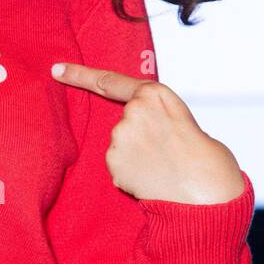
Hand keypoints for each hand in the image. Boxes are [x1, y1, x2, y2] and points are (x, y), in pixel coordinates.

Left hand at [50, 63, 245, 204]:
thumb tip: (143, 133)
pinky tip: (151, 178)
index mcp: (154, 94)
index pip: (109, 81)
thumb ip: (157, 117)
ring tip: (163, 166)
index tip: (57, 70)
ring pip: (120, 147)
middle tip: (166, 152)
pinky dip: (130, 174)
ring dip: (136, 157)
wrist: (207, 194)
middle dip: (138, 139)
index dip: (79, 75)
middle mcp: (132, 110)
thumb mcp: (184, 120)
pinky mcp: (113, 160)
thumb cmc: (204, 159)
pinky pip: (118, 166)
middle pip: (123, 124)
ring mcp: (120, 136)